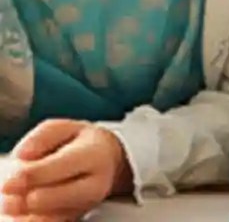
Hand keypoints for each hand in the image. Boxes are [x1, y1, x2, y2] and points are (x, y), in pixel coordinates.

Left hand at [1, 120, 130, 219]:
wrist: (106, 162)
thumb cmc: (80, 143)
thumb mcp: (63, 128)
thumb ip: (40, 138)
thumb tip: (22, 156)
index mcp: (94, 154)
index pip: (63, 165)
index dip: (32, 176)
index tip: (7, 182)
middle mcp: (95, 183)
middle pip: (63, 197)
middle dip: (30, 201)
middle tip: (7, 200)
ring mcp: (87, 204)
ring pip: (57, 217)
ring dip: (28, 215)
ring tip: (10, 205)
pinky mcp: (76, 217)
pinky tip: (19, 217)